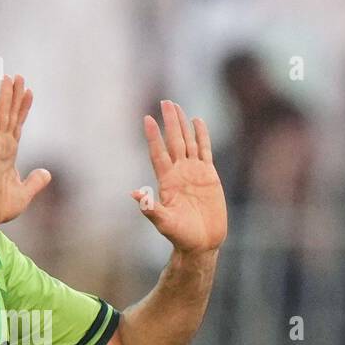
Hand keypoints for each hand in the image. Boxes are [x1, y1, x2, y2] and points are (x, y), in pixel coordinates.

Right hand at [0, 74, 50, 229]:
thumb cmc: (0, 206)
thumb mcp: (25, 192)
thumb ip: (35, 181)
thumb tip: (46, 173)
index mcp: (9, 154)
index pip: (17, 126)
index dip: (23, 109)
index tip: (28, 92)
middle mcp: (1, 147)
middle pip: (9, 115)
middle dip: (14, 95)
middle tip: (18, 76)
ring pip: (1, 115)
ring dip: (5, 96)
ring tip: (9, 77)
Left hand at [132, 100, 227, 253]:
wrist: (201, 242)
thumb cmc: (180, 236)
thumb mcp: (164, 223)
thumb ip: (152, 209)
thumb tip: (136, 195)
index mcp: (166, 182)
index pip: (158, 153)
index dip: (154, 137)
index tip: (148, 119)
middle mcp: (178, 173)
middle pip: (173, 141)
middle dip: (169, 122)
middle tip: (165, 101)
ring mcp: (193, 172)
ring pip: (188, 142)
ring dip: (182, 124)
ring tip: (177, 106)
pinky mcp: (208, 175)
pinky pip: (204, 150)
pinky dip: (202, 136)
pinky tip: (198, 121)